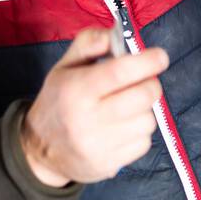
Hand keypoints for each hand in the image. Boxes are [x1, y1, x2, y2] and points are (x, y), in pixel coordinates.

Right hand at [20, 26, 166, 186]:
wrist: (40, 150)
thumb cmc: (58, 99)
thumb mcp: (64, 66)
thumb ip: (89, 43)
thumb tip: (116, 34)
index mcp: (76, 89)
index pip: (120, 72)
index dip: (147, 62)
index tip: (160, 57)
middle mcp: (87, 118)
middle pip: (142, 96)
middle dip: (150, 84)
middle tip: (143, 81)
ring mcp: (99, 145)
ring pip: (147, 120)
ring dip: (144, 110)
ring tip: (126, 107)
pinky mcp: (109, 165)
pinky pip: (144, 143)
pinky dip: (139, 132)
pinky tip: (122, 128)